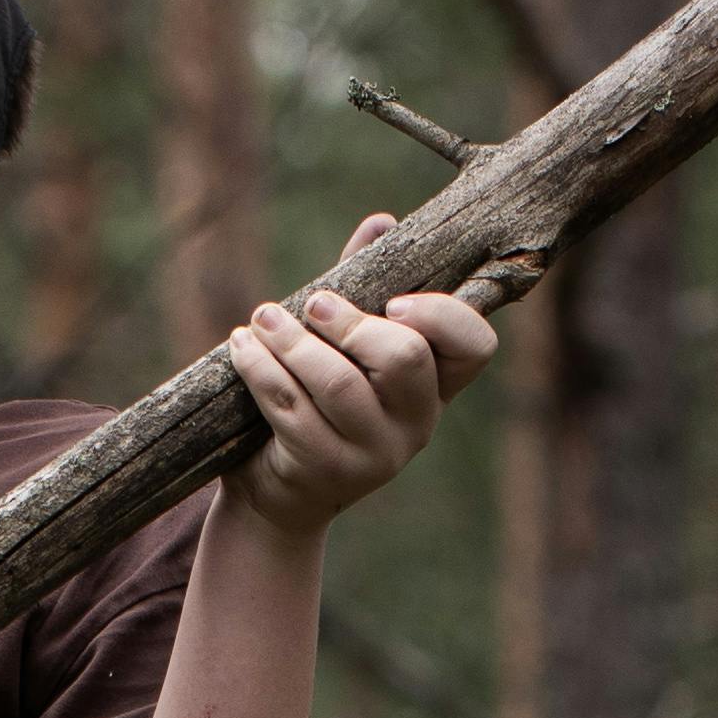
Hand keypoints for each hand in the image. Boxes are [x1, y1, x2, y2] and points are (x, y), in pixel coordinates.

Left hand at [218, 214, 497, 538]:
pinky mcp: (326, 471)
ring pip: (340, 384)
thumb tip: (382, 223)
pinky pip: (291, 408)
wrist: (280, 494)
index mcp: (437, 386)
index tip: (393, 301)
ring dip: (292, 341)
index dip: (443, 316)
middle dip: (351, 322)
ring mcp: (375, 455)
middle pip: (405, 359)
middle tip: (314, 304)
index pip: (475, 347)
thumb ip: (368, 286)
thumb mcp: (347, 346)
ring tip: (263, 318)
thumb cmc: (319, 401)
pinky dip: (261, 368)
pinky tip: (242, 345)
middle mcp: (417, 424)